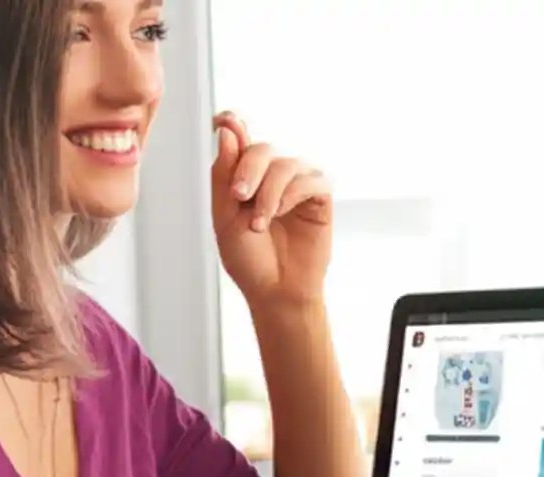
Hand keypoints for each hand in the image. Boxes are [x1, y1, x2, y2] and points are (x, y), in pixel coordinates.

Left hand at [211, 111, 333, 308]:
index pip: (241, 139)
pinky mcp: (320, 198)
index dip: (233, 123)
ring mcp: (298, 184)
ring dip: (268, 193)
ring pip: (285, 164)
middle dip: (248, 169)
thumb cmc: (249, 260)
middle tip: (239, 197)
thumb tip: (230, 131)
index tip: (223, 119)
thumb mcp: (225, 216)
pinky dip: (290, 195)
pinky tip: (280, 215)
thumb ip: (224, 175)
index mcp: (247, 177)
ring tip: (258, 223)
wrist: (274, 290)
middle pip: (263, 149)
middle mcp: (274, 176)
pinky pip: (309, 180)